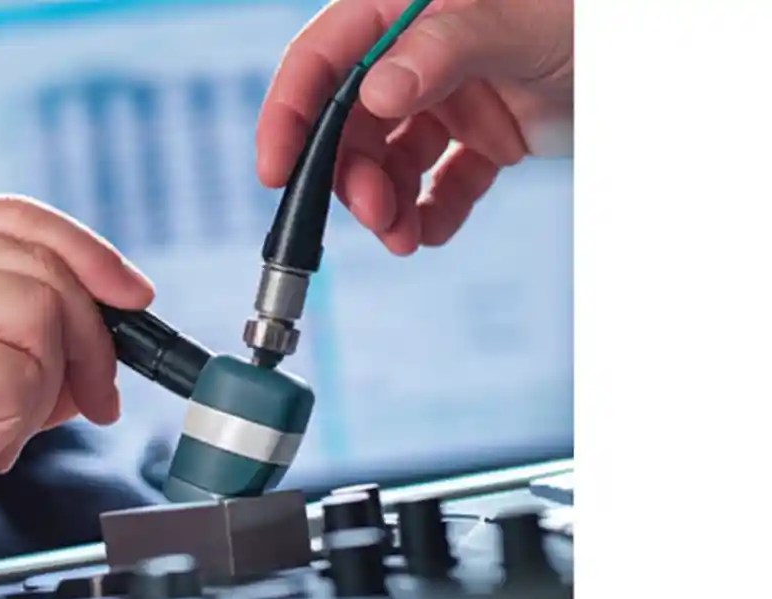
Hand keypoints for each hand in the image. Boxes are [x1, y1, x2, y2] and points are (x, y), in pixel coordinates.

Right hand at [0, 196, 153, 567]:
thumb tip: (84, 363)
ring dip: (40, 396)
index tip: (133, 302)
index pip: (24, 219)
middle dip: (91, 349)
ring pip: (43, 319)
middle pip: (51, 271)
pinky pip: (16, 377)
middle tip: (85, 407)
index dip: (94, 257)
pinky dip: (9, 427)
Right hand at [257, 0, 572, 254]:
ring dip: (387, 203)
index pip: (323, 57)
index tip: (275, 169)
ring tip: (402, 236)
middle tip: (373, 214)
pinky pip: (442, 182)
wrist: (662, 58)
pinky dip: (433, 211)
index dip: (290, 112)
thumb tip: (374, 94)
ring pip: (391, 159)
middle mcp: (420, 54)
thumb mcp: (518, 20)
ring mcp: (451, 95)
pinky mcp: (484, 136)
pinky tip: (434, 228)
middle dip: (350, 175)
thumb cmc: (596, 15)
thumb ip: (443, 48)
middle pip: (351, 121)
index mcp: (407, 6)